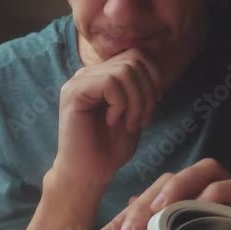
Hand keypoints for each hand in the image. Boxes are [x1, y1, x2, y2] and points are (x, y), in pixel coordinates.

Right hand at [50, 49, 161, 187]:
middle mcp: (87, 73)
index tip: (153, 106)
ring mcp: (78, 81)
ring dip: (136, 101)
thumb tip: (156, 67)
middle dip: (148, 92)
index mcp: (101, 75)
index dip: (154, 77)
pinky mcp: (74, 93)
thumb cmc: (110, 148)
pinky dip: (121, 104)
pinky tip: (113, 121)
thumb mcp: (134, 112)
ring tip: (130, 123)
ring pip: (124, 71)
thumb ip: (140, 88)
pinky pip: (110, 83)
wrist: (88, 174)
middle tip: (142, 120)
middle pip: (133, 60)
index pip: (136, 54)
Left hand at [100, 158, 230, 229]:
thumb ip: (161, 221)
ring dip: (177, 188)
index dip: (130, 212)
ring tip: (159, 210)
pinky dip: (216, 193)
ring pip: (201, 171)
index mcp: (188, 189)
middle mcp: (205, 181)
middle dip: (146, 204)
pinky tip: (201, 206)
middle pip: (170, 180)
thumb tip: (126, 212)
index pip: (152, 192)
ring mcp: (229, 182)